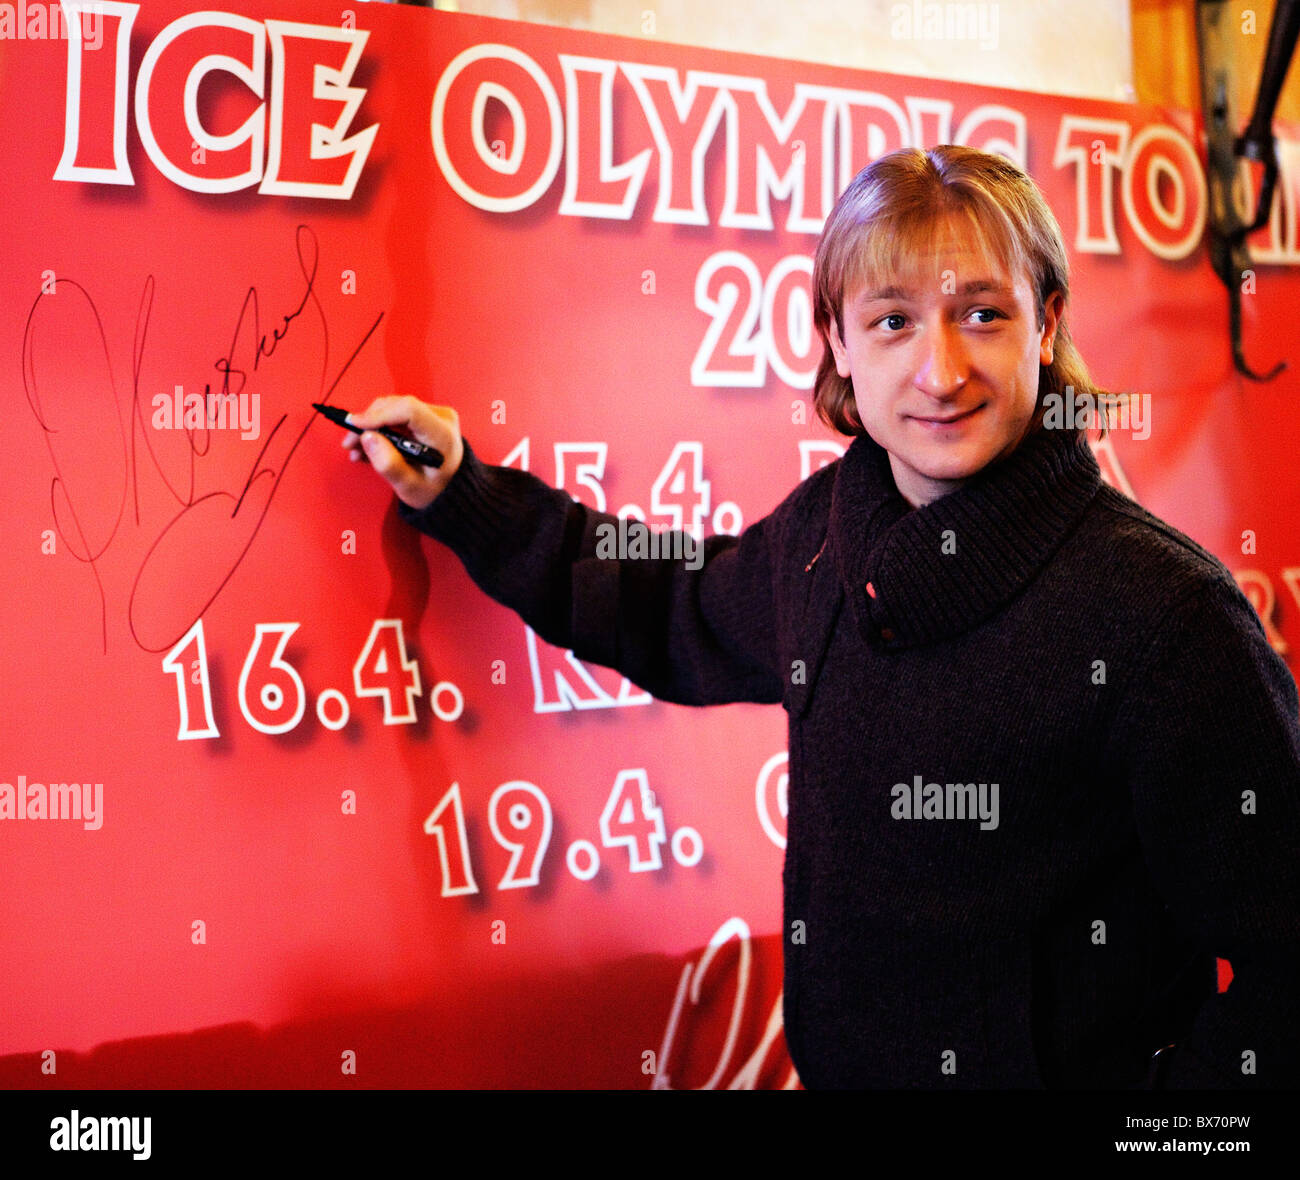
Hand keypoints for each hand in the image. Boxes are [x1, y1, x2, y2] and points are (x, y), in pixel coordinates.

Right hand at [342, 396, 463, 510]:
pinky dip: (378, 427)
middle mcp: (441, 418)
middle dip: (369, 422)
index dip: (379, 414)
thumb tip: (367, 437)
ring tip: (356, 449)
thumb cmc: (434, 490)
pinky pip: (395, 414)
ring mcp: (433, 414)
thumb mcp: (410, 487)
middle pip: (397, 406)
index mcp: (442, 434)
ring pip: (392, 408)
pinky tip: (366, 446)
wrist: (450, 489)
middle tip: (350, 444)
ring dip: (370, 426)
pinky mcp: (424, 416)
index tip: (355, 425)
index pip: (409, 410)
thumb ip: (389, 464)